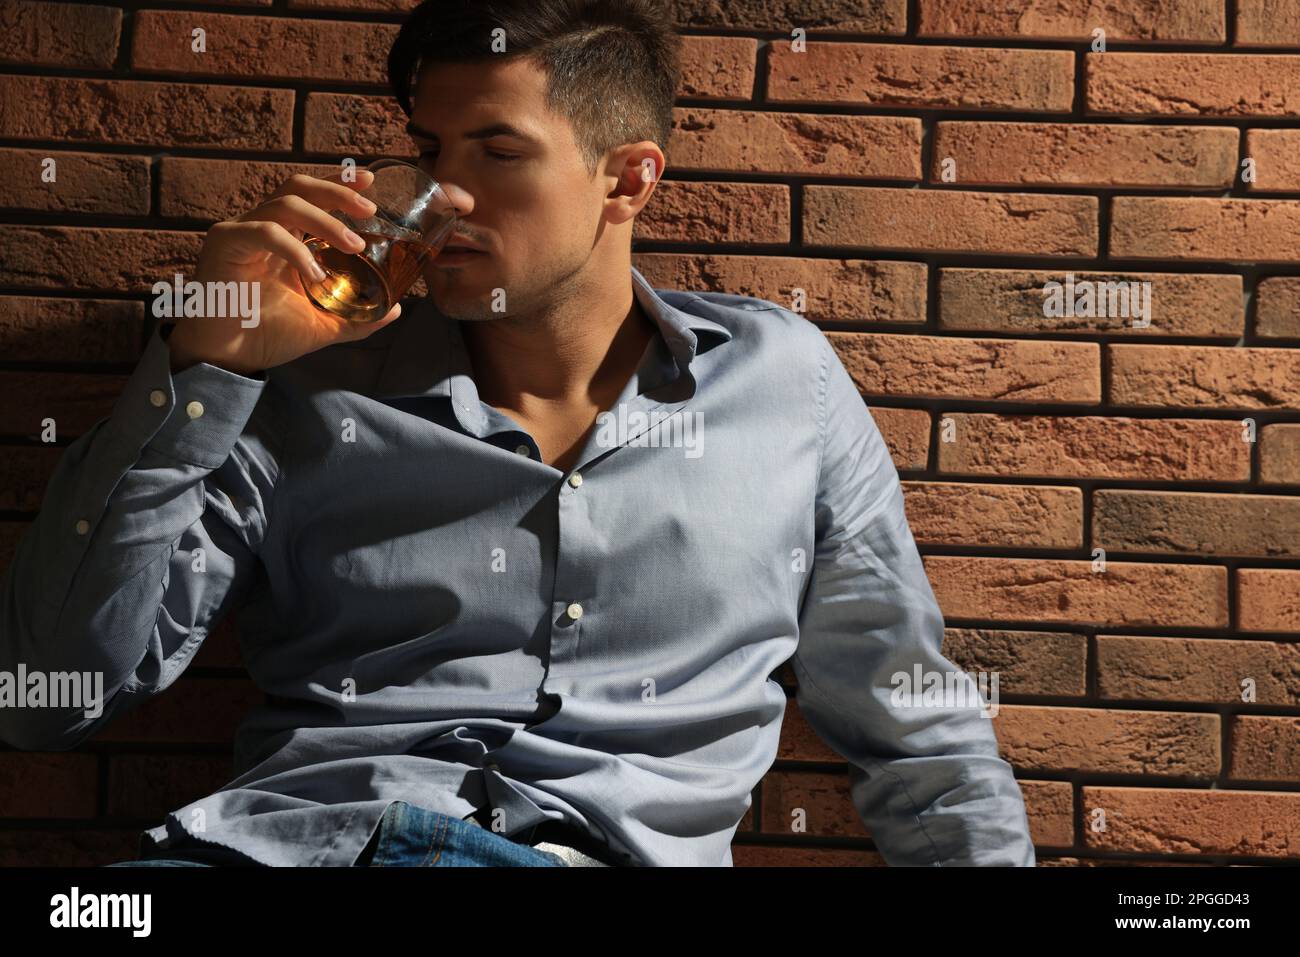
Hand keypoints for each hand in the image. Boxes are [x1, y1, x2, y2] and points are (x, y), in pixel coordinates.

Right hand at [169, 169, 402, 374]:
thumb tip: (395, 308)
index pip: (311, 197)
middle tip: (369, 209)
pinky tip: (315, 273)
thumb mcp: (322, 325)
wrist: (228, 358)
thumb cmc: (267, 335)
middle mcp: (263, 227)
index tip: (369, 180)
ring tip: (354, 246)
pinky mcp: (225, 243)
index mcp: (285, 238)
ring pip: (286, 204)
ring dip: (326, 221)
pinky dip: (295, 249)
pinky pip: (264, 232)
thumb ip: (358, 316)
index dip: (338, 183)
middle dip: (337, 191)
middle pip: (298, 187)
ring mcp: (242, 232)